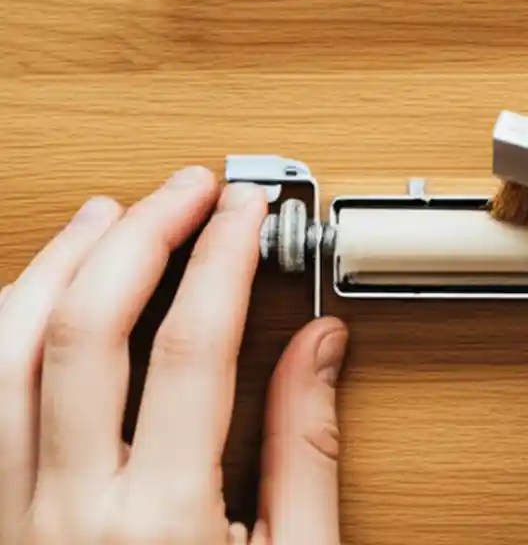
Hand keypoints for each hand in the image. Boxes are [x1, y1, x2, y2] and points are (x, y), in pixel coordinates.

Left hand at [0, 167, 347, 544]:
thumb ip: (305, 455)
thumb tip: (319, 349)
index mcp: (161, 522)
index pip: (190, 350)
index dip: (221, 260)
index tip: (245, 211)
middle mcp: (70, 510)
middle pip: (80, 333)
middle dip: (138, 236)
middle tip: (185, 191)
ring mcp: (16, 514)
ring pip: (6, 356)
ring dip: (55, 268)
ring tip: (105, 217)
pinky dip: (7, 330)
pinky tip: (40, 296)